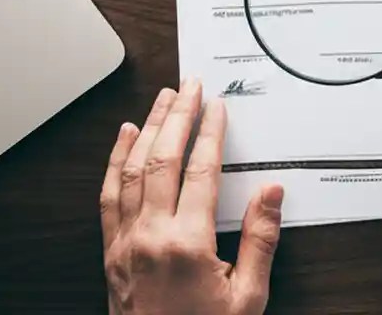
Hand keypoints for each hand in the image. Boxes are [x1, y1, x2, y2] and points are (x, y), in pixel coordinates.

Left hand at [101, 81, 284, 314]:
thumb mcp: (247, 298)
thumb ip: (261, 241)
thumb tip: (273, 194)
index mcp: (188, 244)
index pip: (201, 171)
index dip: (210, 132)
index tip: (217, 108)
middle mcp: (151, 236)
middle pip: (163, 158)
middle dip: (178, 116)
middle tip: (189, 86)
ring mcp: (126, 242)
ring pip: (132, 169)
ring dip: (148, 128)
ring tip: (161, 100)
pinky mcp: (111, 251)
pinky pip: (109, 195)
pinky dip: (116, 160)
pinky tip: (124, 137)